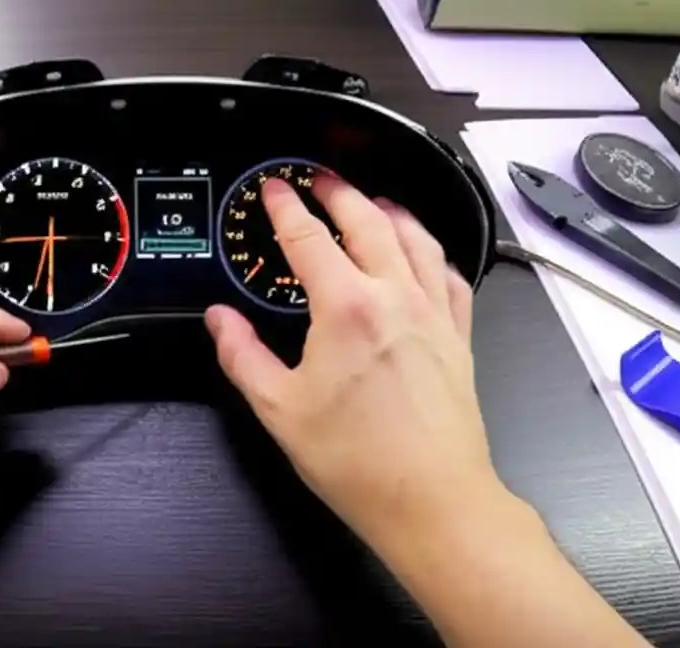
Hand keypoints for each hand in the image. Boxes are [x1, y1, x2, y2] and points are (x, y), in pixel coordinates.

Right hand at [206, 175, 498, 545]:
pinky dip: (434, 252)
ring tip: (373, 200)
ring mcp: (433, 315)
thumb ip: (243, 355)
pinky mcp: (458, 337)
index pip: (308, 237)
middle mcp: (395, 299)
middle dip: (339, 192)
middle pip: (368, 220)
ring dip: (389, 210)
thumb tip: (221, 321)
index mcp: (346, 309)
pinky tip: (425, 254)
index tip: (275, 190)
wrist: (432, 499)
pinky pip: (450, 276)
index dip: (286, 207)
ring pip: (415, 239)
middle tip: (320, 179)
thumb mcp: (279, 409)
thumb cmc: (360, 462)